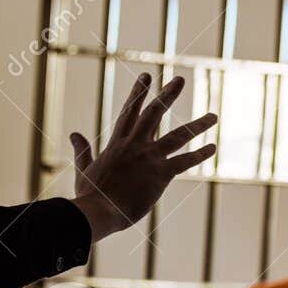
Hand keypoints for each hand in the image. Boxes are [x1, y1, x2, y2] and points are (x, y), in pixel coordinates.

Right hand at [68, 74, 216, 241]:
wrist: (97, 212)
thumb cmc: (89, 196)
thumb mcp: (83, 170)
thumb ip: (82, 150)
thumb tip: (74, 134)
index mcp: (117, 144)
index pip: (129, 112)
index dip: (138, 93)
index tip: (147, 75)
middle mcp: (134, 146)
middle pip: (154, 113)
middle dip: (167, 95)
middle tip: (179, 80)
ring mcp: (148, 158)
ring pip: (178, 136)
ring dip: (197, 125)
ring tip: (213, 116)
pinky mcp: (159, 174)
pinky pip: (184, 161)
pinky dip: (200, 155)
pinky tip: (212, 147)